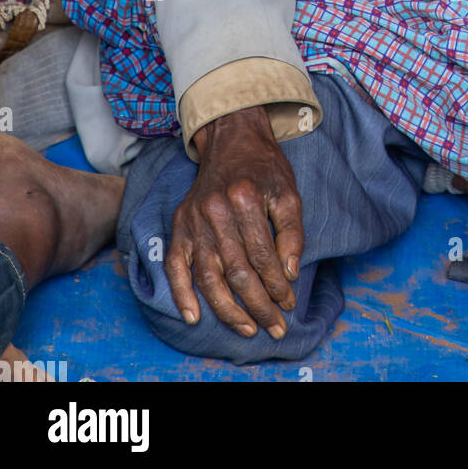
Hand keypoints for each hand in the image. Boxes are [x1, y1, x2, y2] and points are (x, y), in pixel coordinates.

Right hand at [164, 105, 303, 338]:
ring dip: (227, 310)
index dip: (277, 285)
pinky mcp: (179, 225)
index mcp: (245, 198)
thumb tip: (288, 274)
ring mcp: (193, 220)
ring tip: (246, 328)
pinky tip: (194, 316)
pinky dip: (181, 293)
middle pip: (237, 271)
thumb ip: (292, 232)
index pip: (262, 256)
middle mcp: (215, 211)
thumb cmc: (264, 169)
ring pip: (208, 276)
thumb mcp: (288, 192)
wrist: (231, 140)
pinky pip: (175, 265)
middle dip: (258, 305)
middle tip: (274, 326)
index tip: (289, 303)